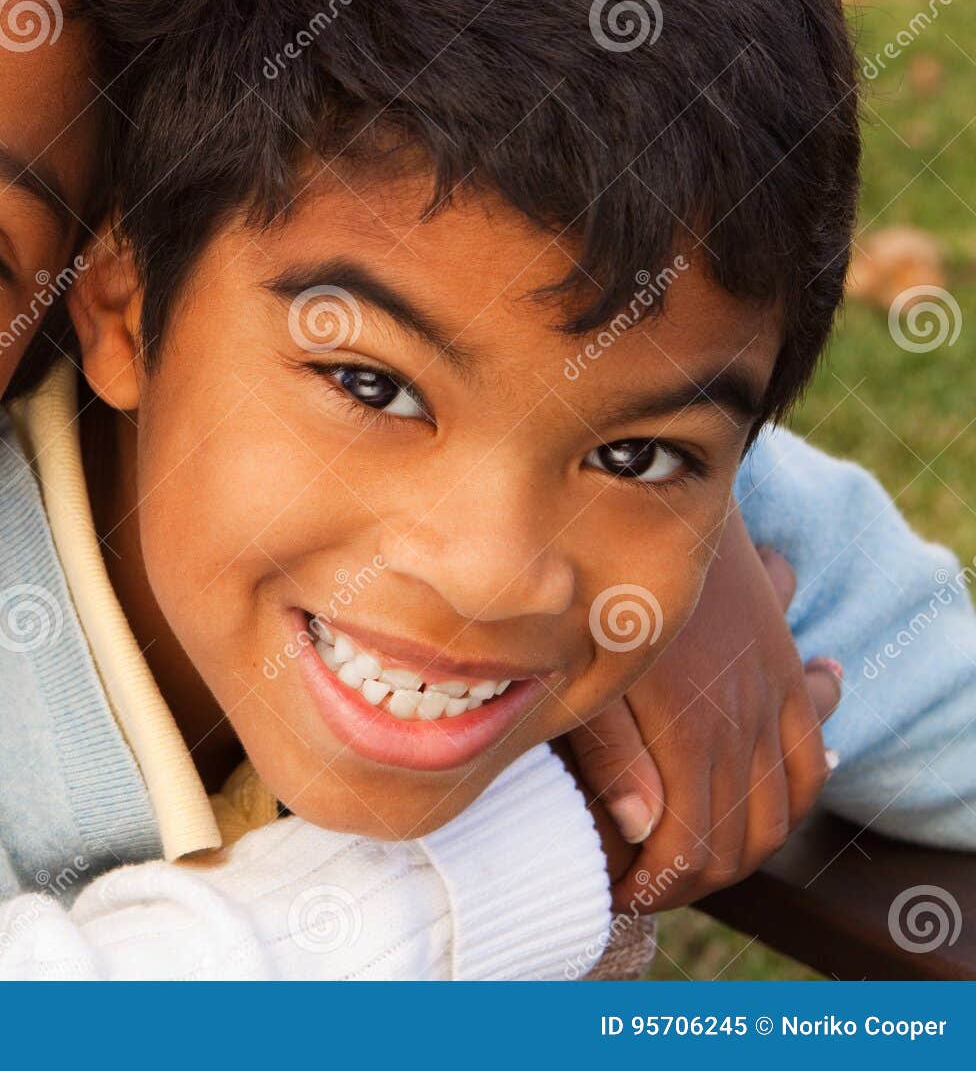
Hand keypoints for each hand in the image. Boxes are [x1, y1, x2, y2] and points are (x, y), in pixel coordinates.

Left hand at [567, 509, 842, 912]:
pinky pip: (809, 748)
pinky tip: (767, 798)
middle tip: (641, 884)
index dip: (656, 886)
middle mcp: (747, 719)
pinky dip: (797, 787)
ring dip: (746, 842)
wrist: (644, 498)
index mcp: (693, 732)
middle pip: (742, 838)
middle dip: (696, 877)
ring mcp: (774, 690)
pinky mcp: (782, 662)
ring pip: (786, 802)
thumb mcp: (580, 674)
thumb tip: (641, 828)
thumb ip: (610, 753)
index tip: (616, 893)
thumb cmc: (590, 587)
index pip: (691, 848)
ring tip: (691, 855)